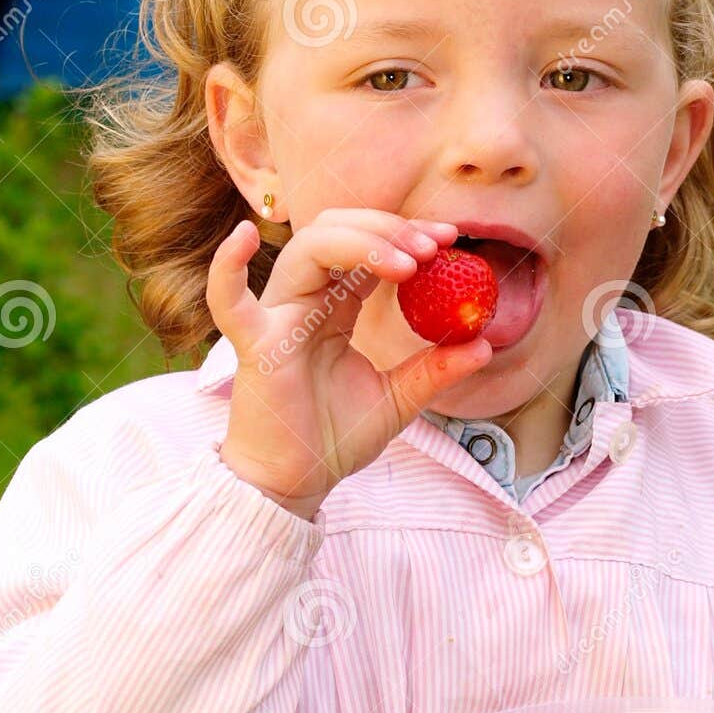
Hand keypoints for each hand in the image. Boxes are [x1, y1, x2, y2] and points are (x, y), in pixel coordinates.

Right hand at [209, 208, 493, 517]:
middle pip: (337, 232)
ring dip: (360, 242)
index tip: (448, 239)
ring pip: (306, 250)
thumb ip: (436, 369)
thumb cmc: (334, 438)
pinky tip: (243, 235)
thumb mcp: (398, 399)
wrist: (297, 483)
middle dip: (388, 229)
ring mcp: (276, 318)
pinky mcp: (255, 346)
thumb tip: (485, 345)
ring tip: (408, 263)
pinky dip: (228, 267)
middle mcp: (304, 301)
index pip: (367, 248)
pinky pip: (229, 303)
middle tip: (434, 246)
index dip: (405, 234)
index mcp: (335, 307)